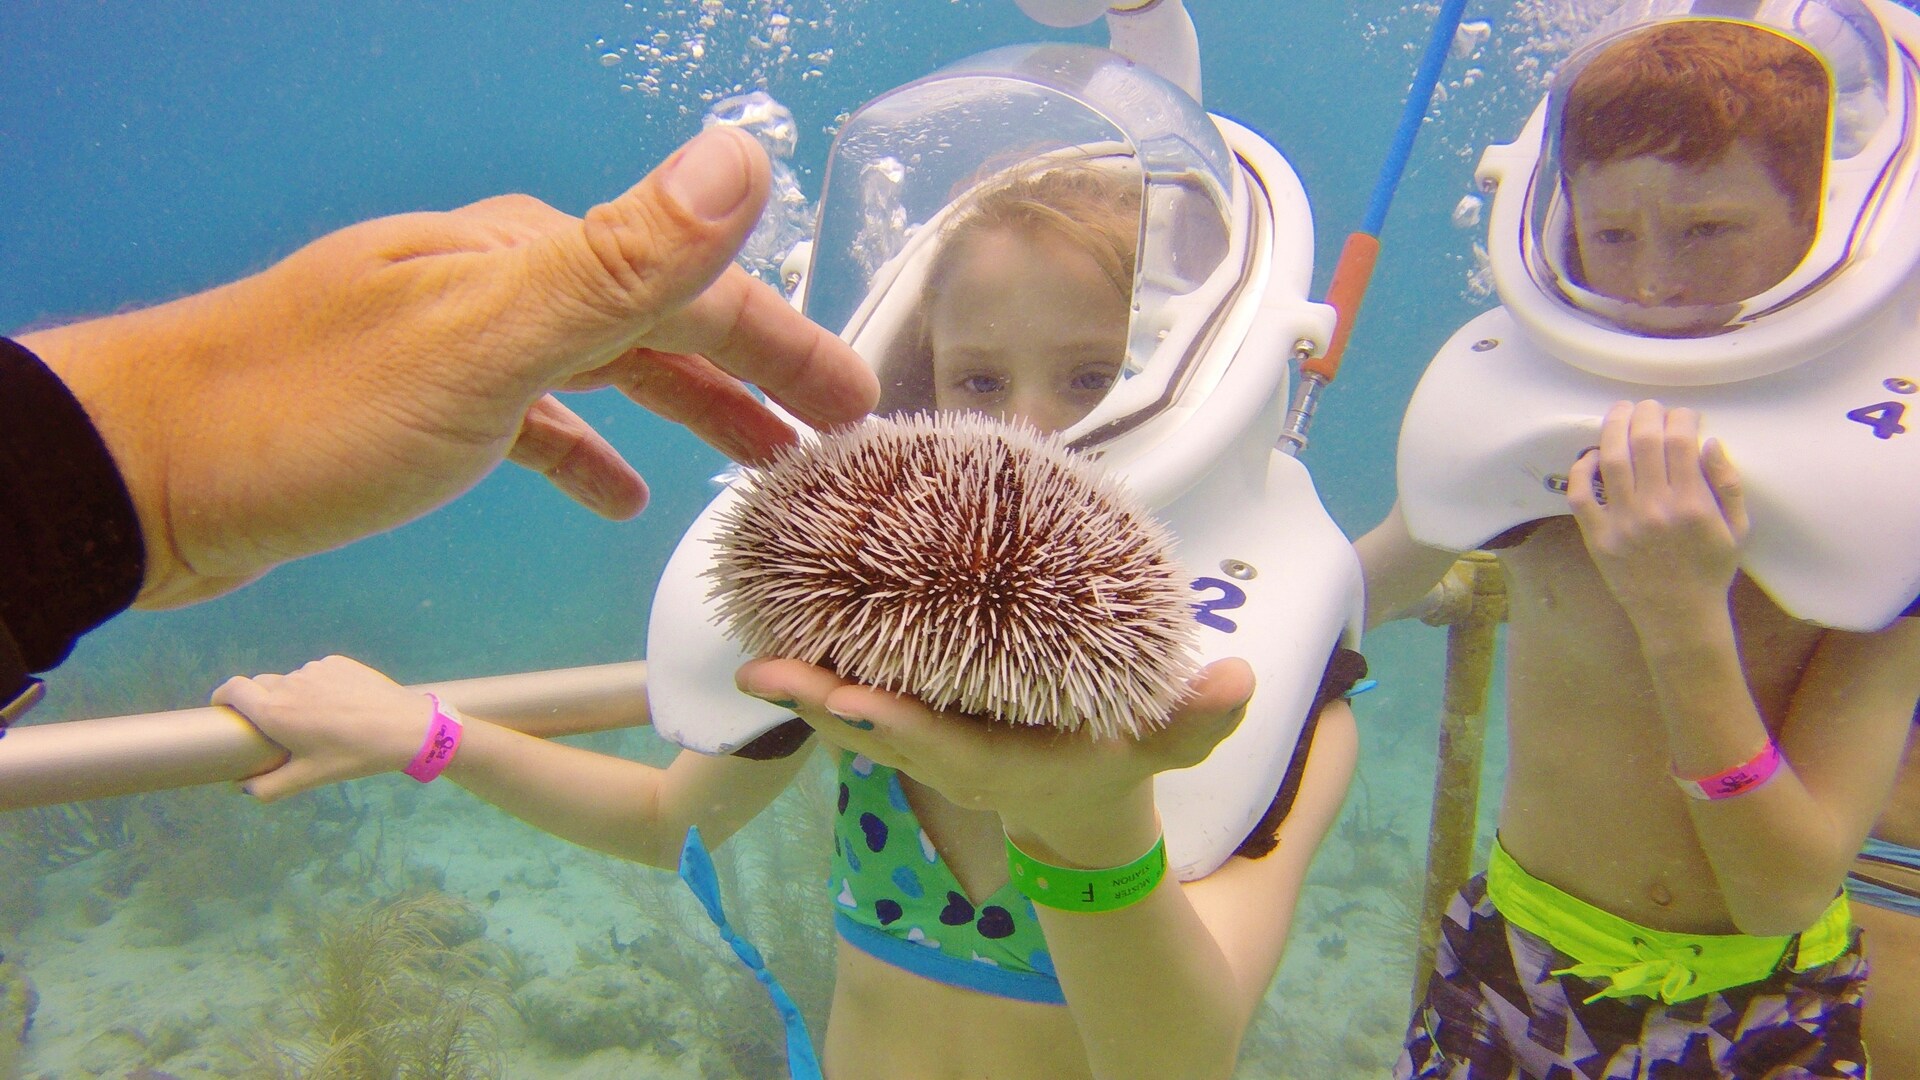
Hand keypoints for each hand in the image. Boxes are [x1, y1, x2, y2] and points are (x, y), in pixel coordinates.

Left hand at [22, 126, 878, 607]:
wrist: (142, 476)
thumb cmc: (306, 416)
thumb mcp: (484, 341)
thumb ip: (620, 259)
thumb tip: (742, 155)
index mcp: (529, 255)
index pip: (698, 288)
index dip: (789, 345)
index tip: (861, 406)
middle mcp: (502, 280)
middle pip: (661, 322)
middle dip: (756, 375)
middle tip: (833, 442)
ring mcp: (458, 339)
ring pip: (606, 369)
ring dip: (687, 410)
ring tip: (754, 471)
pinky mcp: (420, 407)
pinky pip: (536, 417)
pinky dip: (590, 449)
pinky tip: (616, 496)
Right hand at [213, 655, 436, 801]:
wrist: (406, 727)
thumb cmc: (355, 755)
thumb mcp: (310, 777)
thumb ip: (269, 786)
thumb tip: (241, 790)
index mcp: (275, 710)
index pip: (232, 689)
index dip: (223, 696)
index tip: (223, 710)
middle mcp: (289, 683)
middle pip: (260, 686)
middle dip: (259, 703)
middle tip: (276, 728)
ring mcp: (315, 669)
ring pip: (291, 681)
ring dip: (294, 696)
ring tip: (318, 721)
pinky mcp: (338, 662)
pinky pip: (317, 673)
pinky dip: (318, 687)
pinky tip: (339, 706)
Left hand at [734, 657, 1253, 857]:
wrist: (1081, 799)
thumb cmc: (1122, 758)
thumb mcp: (1170, 742)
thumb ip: (1201, 718)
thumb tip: (1238, 682)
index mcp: (1003, 763)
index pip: (942, 746)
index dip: (897, 724)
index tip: (849, 697)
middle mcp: (950, 760)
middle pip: (875, 737)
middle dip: (820, 704)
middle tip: (764, 667)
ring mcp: (924, 745)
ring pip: (853, 723)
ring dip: (803, 692)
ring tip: (752, 649)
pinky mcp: (912, 724)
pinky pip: (857, 700)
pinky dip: (820, 674)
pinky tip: (781, 628)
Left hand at [1568, 400, 1747, 627]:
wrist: (1679, 616)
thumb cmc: (1711, 570)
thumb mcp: (1738, 528)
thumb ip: (1728, 483)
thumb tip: (1710, 441)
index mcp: (1692, 504)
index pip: (1681, 441)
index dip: (1681, 418)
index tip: (1684, 414)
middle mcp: (1654, 508)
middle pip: (1643, 442)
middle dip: (1647, 414)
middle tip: (1650, 406)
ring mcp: (1622, 522)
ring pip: (1611, 460)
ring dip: (1614, 428)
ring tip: (1621, 412)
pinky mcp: (1597, 537)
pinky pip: (1581, 496)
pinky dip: (1582, 470)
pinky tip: (1593, 456)